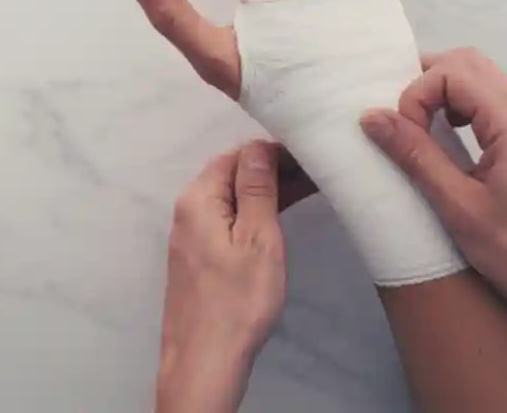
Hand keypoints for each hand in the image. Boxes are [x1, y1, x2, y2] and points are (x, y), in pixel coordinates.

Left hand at [156, 141, 285, 412]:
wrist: (205, 360)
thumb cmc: (238, 300)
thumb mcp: (258, 238)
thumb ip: (257, 188)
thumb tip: (259, 146)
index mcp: (199, 198)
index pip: (238, 155)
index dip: (275, 151)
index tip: (311, 155)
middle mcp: (188, 210)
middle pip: (233, 174)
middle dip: (274, 169)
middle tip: (317, 171)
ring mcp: (191, 235)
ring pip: (233, 199)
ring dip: (268, 191)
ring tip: (310, 189)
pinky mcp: (199, 257)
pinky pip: (229, 220)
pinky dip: (256, 213)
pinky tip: (279, 216)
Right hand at [358, 48, 506, 323]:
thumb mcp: (456, 204)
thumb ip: (414, 153)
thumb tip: (370, 115)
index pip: (454, 71)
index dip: (417, 95)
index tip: (404, 136)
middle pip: (469, 62)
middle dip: (426, 82)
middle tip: (401, 122)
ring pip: (481, 77)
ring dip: (442, 93)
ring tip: (419, 129)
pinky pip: (493, 100)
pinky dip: (461, 106)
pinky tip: (447, 137)